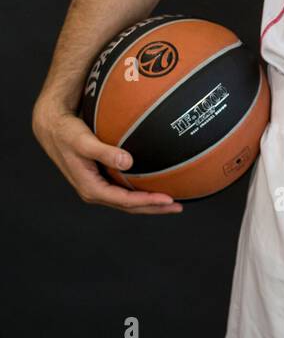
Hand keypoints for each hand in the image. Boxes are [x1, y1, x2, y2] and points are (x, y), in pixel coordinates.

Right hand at [32, 105, 182, 213]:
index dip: (147, 202)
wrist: (52, 128)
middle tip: (177, 206)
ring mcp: (99, 186)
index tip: (167, 199)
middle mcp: (95, 191)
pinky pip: (124, 190)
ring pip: (128, 201)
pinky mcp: (101, 178)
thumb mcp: (83, 141)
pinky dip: (140, 191)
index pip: (124, 201)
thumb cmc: (67, 133)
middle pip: (129, 206)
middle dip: (154, 208)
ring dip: (149, 203)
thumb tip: (128, 161)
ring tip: (171, 202)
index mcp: (91, 188)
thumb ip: (104, 151)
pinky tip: (154, 185)